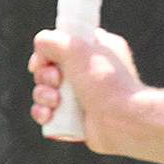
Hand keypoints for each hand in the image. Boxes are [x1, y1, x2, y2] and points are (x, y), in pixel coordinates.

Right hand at [28, 27, 144, 144]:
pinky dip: (43, 113)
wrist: (123, 122)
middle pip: (49, 67)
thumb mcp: (77, 48)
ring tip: (56, 101)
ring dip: (43, 95)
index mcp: (98, 49)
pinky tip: (49, 115)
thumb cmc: (106, 83)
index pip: (65, 42)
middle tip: (57, 80)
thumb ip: (52, 40)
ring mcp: (82, 96)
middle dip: (45, 74)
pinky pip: (47, 112)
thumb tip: (40, 49)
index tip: (46, 57)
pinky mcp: (74, 118)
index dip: (50, 49)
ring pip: (45, 90)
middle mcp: (90, 72)